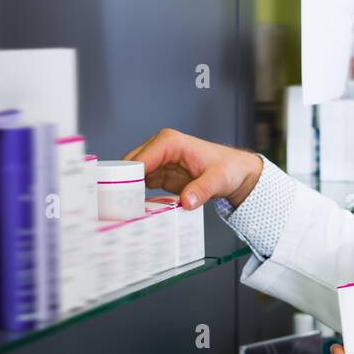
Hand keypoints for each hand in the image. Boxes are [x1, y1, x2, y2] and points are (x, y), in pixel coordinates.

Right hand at [123, 127, 262, 209]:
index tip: (121, 196)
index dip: (127, 177)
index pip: (140, 159)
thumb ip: (202, 189)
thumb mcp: (218, 179)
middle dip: (122, 184)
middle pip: (130, 166)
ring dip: (126, 191)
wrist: (237, 172)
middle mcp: (160, 148)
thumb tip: (187, 201)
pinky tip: (133, 210)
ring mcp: (158, 161)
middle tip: (117, 207)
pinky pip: (140, 184)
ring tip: (121, 211)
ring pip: (132, 176)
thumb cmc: (229, 168)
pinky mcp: (160, 174)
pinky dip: (135, 195)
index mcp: (170, 142)